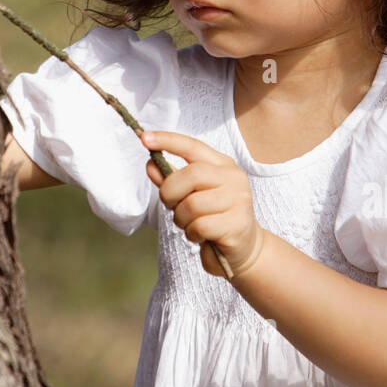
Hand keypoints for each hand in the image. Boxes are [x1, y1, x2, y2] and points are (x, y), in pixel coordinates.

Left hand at [138, 129, 265, 280]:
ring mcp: (238, 200)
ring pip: (192, 204)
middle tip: (171, 206)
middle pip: (191, 175)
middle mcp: (233, 178)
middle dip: (170, 192)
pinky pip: (200, 226)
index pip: (193, 146)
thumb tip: (150, 164)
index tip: (144, 138)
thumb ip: (171, 180)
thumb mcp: (190, 195)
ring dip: (182, 219)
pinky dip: (192, 234)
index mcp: (222, 165)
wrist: (242, 248)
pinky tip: (200, 236)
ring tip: (190, 224)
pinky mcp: (237, 224)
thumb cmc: (213, 218)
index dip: (168, 141)